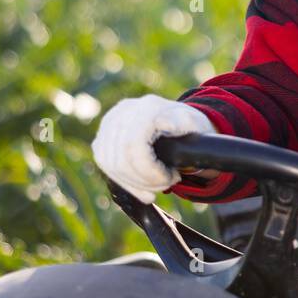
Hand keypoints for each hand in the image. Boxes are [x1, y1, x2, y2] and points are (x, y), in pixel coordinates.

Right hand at [91, 94, 215, 203]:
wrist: (177, 121)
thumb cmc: (190, 126)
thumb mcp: (195, 123)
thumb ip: (183, 122)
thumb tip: (165, 123)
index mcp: (147, 107)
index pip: (134, 146)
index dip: (151, 171)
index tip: (173, 178)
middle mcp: (124, 111)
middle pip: (120, 159)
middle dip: (145, 181)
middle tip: (167, 184)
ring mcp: (109, 123)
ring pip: (110, 164)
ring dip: (135, 184)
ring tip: (158, 186)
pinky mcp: (102, 136)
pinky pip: (105, 165)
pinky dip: (125, 182)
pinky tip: (143, 190)